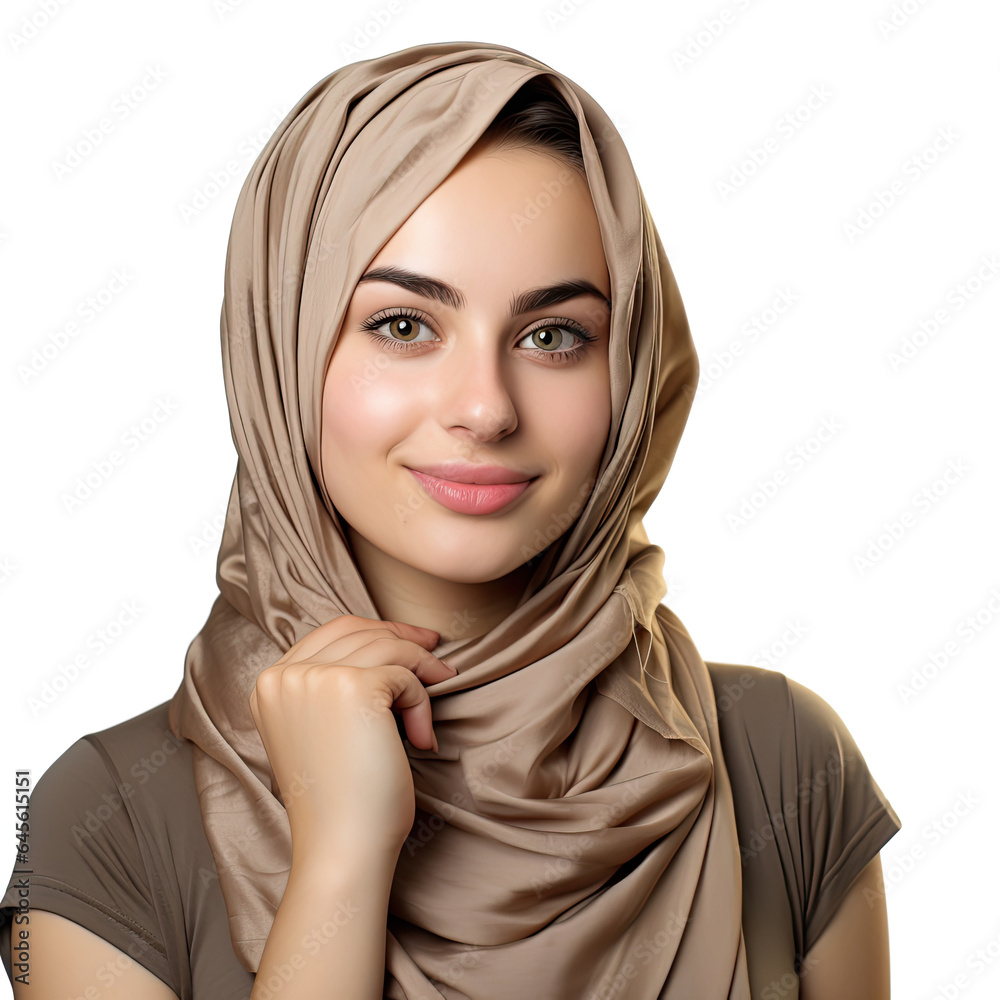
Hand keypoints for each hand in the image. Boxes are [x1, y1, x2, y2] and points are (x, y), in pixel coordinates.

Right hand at [248, 615, 456, 862]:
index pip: (329, 633)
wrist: (341, 847)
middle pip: (358, 631)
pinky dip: (422, 705)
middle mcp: (284, 675)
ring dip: (419, 675)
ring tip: (428, 715)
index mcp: (268, 685)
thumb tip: (387, 646)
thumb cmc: (340, 800)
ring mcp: (315, 677)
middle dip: (402, 638)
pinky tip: (420, 740)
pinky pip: (405, 676)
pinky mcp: (353, 686)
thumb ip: (330, 689)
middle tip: (435, 652)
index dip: (374, 632)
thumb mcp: (320, 730)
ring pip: (386, 649)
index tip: (411, 642)